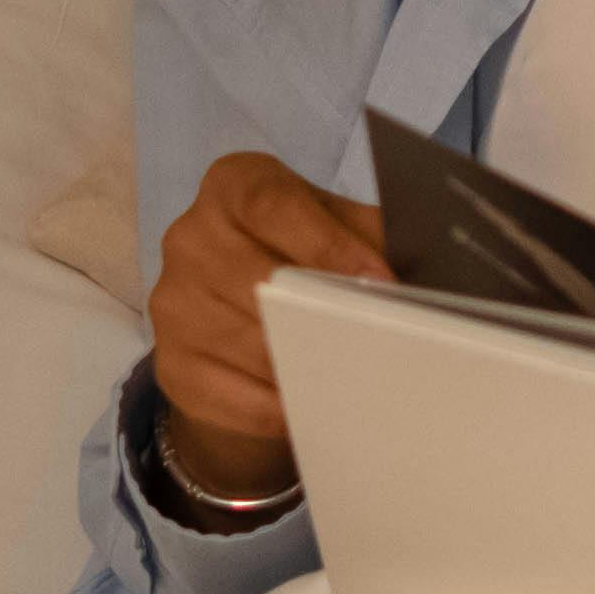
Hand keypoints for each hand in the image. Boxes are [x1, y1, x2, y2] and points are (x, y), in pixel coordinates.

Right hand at [148, 151, 385, 503]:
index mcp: (233, 186)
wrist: (240, 313)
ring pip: (254, 345)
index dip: (330, 245)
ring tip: (350, 370)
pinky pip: (238, 397)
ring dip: (308, 364)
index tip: (380, 281)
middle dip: (326, 313)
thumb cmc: (303, 254)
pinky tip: (311, 401)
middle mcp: (189, 236)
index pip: (275, 206)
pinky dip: (283, 407)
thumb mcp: (338, 227)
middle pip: (262, 281)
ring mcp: (172, 302)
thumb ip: (371, 234)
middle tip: (379, 339)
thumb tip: (423, 270)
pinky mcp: (171, 364)